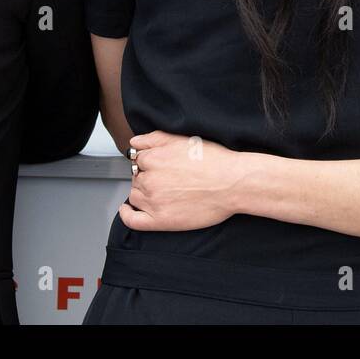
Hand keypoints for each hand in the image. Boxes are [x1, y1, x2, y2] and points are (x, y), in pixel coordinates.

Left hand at [117, 130, 243, 231]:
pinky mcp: (161, 220)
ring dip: (143, 193)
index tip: (159, 166)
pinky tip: (127, 210)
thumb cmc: (213, 161)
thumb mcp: (181, 139)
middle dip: (148, 177)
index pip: (139, 160)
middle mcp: (150, 180)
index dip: (149, 162)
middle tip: (168, 179)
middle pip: (137, 178)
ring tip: (163, 192)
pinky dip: (127, 214)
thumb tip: (134, 143)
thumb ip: (153, 138)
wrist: (232, 183)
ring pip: (135, 195)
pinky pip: (133, 220)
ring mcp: (154, 201)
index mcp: (153, 158)